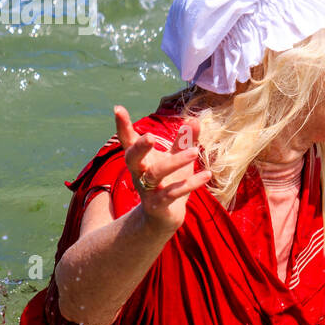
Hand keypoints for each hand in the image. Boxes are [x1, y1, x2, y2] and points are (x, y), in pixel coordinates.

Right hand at [113, 106, 211, 232]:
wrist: (166, 216)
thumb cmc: (170, 180)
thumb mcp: (177, 158)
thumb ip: (185, 140)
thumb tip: (195, 119)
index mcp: (141, 159)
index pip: (128, 140)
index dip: (122, 125)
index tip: (117, 108)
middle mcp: (139, 173)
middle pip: (132, 158)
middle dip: (139, 147)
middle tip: (150, 136)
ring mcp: (147, 189)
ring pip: (155, 174)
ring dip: (174, 162)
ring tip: (194, 151)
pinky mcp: (158, 204)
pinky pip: (172, 193)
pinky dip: (190, 183)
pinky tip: (207, 174)